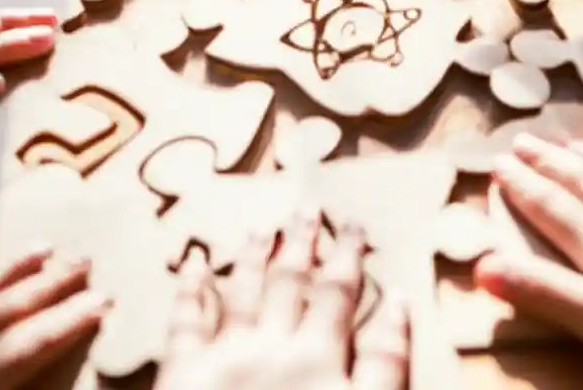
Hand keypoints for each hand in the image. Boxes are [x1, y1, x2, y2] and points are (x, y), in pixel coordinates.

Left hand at [155, 212, 408, 389]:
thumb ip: (386, 361)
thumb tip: (401, 302)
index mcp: (318, 355)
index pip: (338, 293)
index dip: (348, 256)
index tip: (355, 226)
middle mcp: (270, 344)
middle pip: (289, 281)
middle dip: (301, 243)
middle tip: (308, 209)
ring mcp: (222, 356)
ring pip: (240, 290)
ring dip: (251, 255)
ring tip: (260, 227)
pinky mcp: (181, 374)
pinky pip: (184, 321)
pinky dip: (189, 288)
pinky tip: (192, 264)